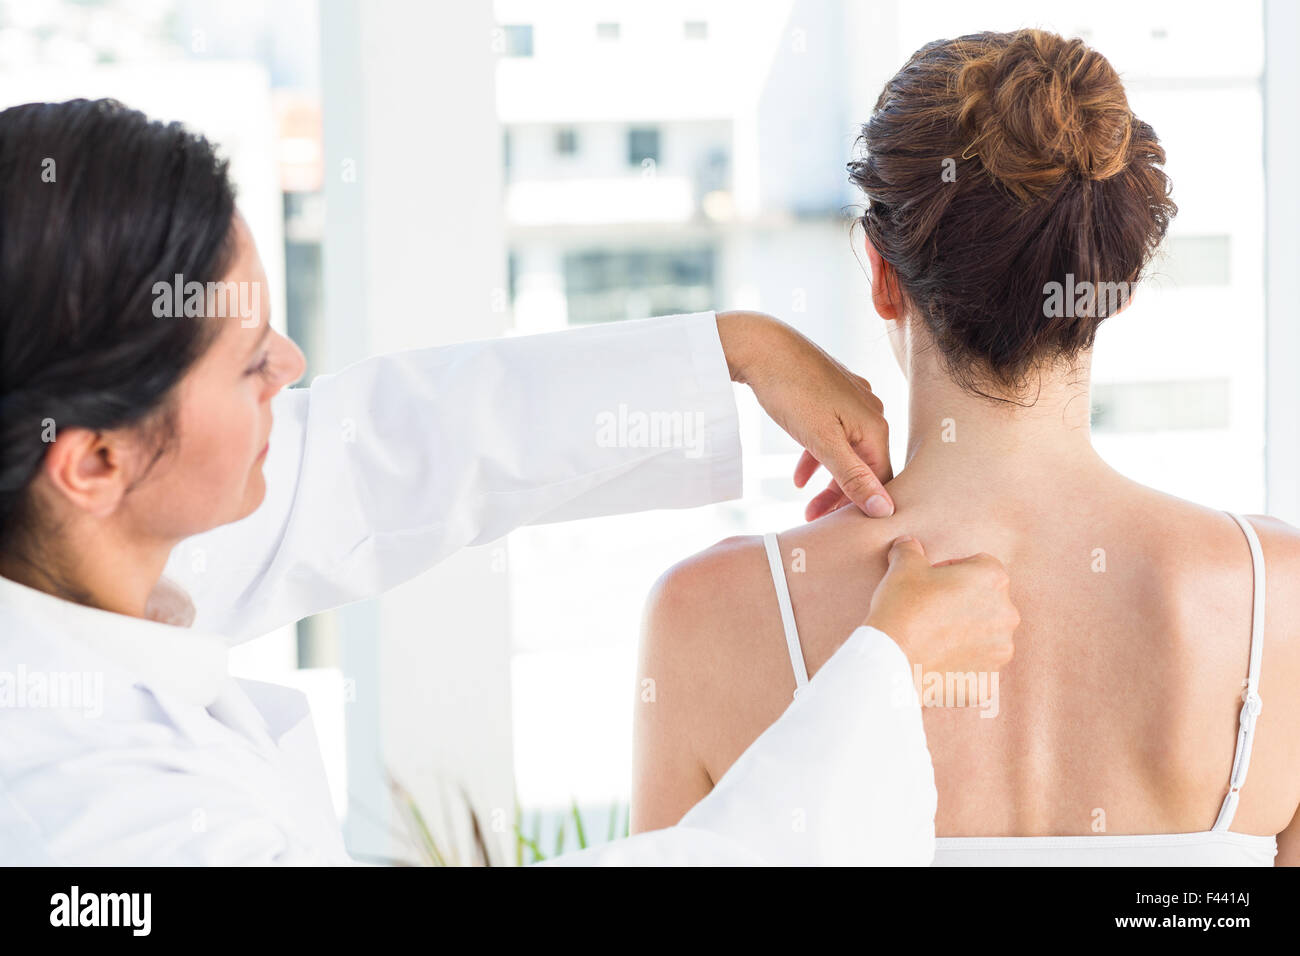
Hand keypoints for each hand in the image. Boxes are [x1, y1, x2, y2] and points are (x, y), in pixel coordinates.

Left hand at [715, 311, 893, 520]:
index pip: (881, 479)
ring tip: (805, 505)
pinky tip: (798, 476)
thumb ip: (852, 477)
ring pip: (847, 453)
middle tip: (815, 520)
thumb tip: (885, 510)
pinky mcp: (832, 395)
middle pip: (865, 467)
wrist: (761, 346)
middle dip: (841, 497)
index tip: (840, 529)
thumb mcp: (821, 442)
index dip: (863, 506)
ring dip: (827, 481)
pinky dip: (817, 458)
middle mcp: (871, 412)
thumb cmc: (791, 392)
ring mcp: (852, 401)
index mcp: (875, 426)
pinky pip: (832, 436)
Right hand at [865, 536, 1018, 676]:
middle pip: (988, 600)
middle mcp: (1007, 613)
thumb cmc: (903, 607)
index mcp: (992, 578)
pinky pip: (978, 666)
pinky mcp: (989, 679)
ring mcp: (1001, 650)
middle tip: (932, 609)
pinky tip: (937, 660)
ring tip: (934, 637)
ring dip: (967, 633)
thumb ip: (910, 550)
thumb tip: (907, 544)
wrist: (894, 661)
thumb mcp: (902, 566)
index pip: (982, 565)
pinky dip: (963, 663)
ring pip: (986, 634)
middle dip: (965, 602)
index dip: (955, 570)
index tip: (932, 581)